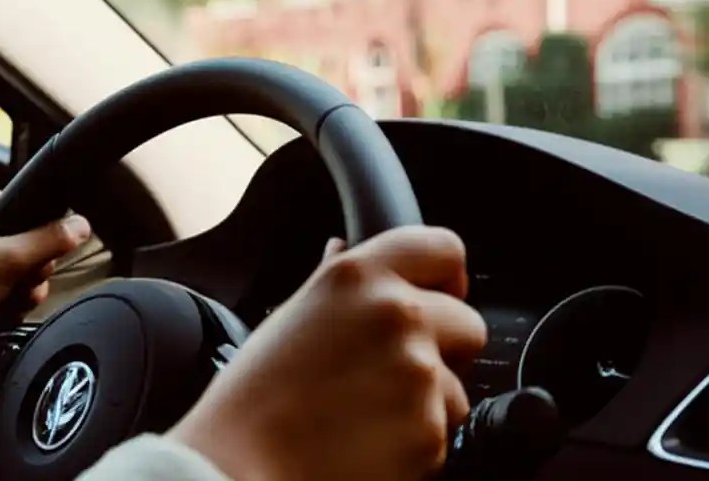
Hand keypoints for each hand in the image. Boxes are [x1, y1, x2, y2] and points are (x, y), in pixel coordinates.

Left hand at [0, 189, 90, 369]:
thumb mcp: (8, 262)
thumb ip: (49, 241)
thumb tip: (83, 224)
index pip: (29, 207)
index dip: (43, 235)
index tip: (40, 258)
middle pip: (26, 241)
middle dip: (31, 271)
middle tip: (21, 286)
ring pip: (15, 267)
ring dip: (20, 290)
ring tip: (7, 305)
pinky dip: (3, 301)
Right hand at [168, 227, 485, 480]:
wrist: (240, 469)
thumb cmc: (250, 400)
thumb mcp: (287, 318)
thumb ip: (331, 282)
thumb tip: (343, 249)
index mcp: (356, 276)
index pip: (444, 248)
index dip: (447, 277)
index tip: (439, 296)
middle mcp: (396, 314)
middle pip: (468, 322)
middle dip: (444, 348)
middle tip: (393, 371)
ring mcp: (418, 373)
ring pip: (457, 385)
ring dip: (428, 401)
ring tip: (365, 414)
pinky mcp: (430, 430)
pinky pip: (443, 432)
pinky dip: (415, 442)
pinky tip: (366, 442)